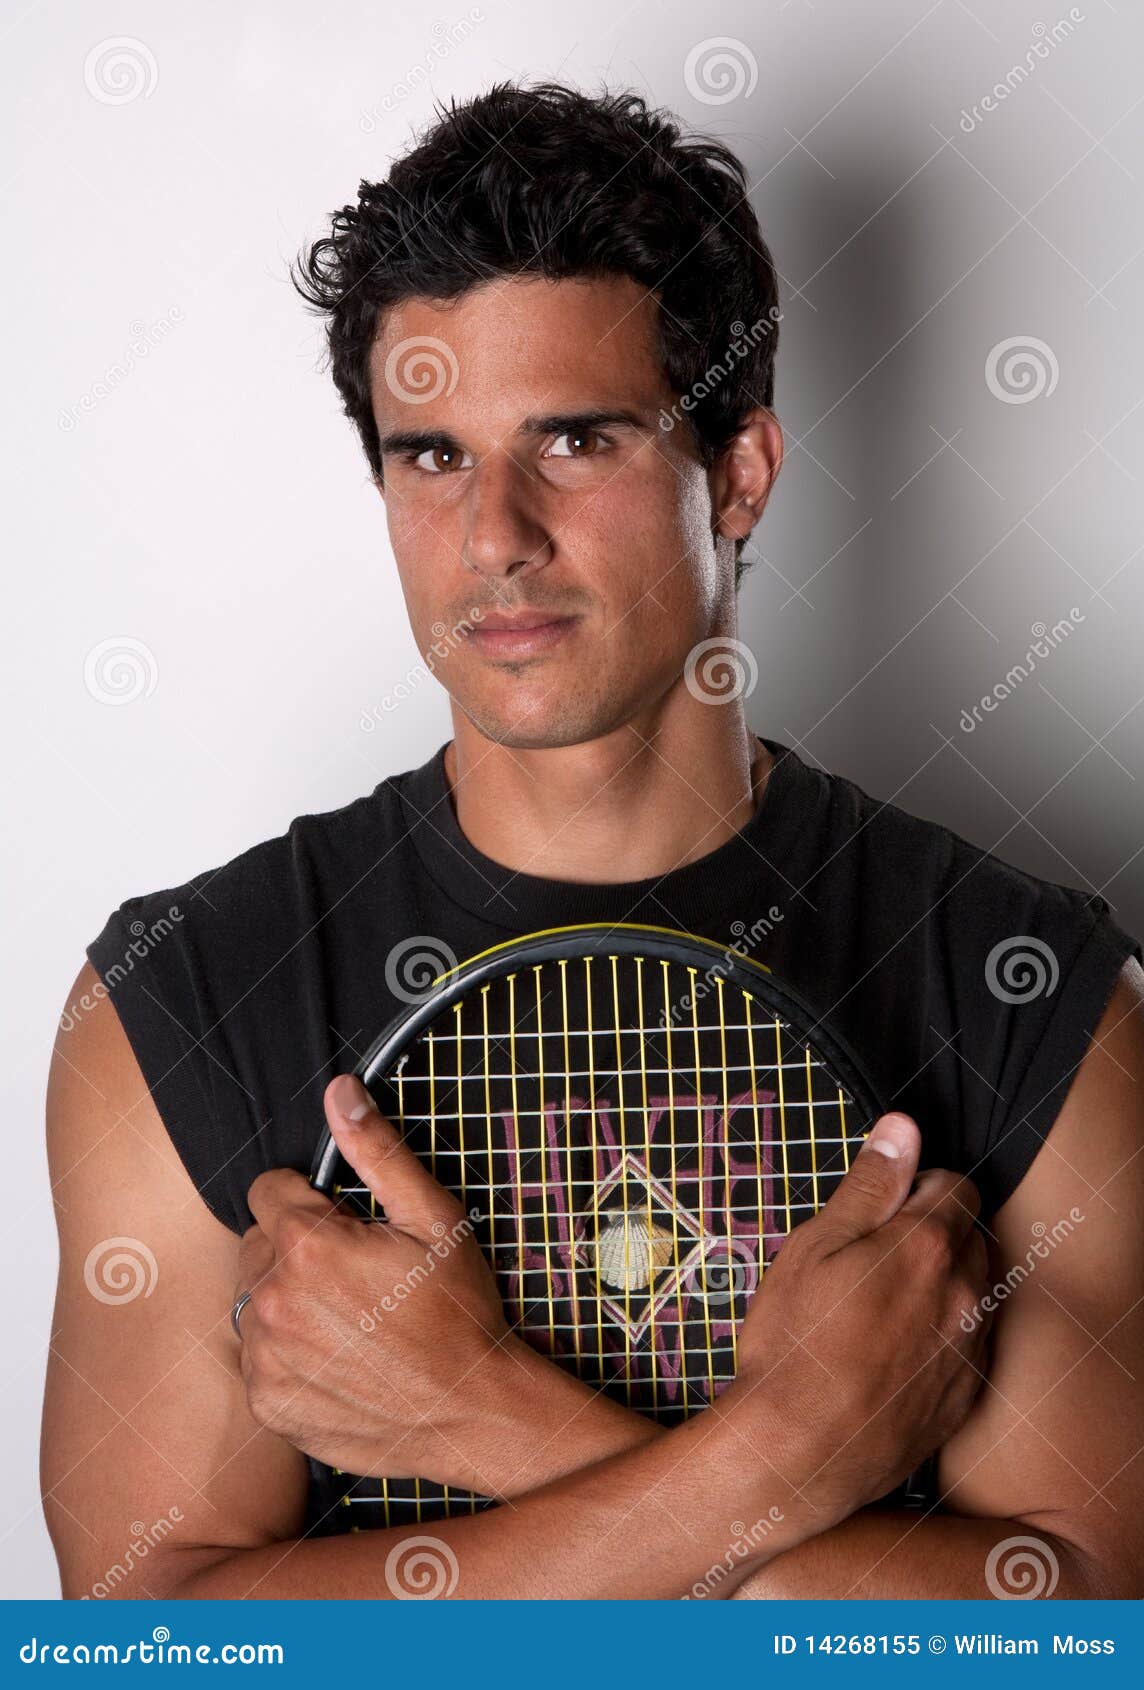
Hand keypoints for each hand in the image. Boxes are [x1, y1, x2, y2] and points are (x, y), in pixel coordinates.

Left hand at [233, 1072, 532, 1489]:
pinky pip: (257, 1355)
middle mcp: (272, 1299)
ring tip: (347, 1319)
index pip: (267, 1190)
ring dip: (287, 1299)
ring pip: (253, 1299)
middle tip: (353, 1274)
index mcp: (306, 1245)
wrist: (469, 1414)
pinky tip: (336, 1357)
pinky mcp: (268, 1400)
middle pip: (257, 1244)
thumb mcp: (433, 1219)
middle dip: (294, 1248)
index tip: (344, 1224)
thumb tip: (339, 1091)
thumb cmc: (458, 1313)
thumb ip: (377, 1150)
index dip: (308, 1201)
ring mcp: (265, 1355)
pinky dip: (286, 1352)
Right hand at [713, 1112, 990, 1528]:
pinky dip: (943, 1337)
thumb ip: (869, 1185)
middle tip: (871, 1259)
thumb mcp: (814, 1247)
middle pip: (971, 1236)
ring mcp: (971, 1348)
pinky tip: (892, 1353)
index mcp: (928, 1245)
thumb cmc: (795, 1345)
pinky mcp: (966, 1396)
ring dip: (942, 1285)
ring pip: (974, 1290)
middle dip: (933, 1234)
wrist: (797, 1454)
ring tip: (879, 1308)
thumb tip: (902, 1130)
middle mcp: (966, 1293)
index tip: (880, 1213)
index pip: (958, 1185)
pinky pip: (969, 1344)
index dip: (917, 1189)